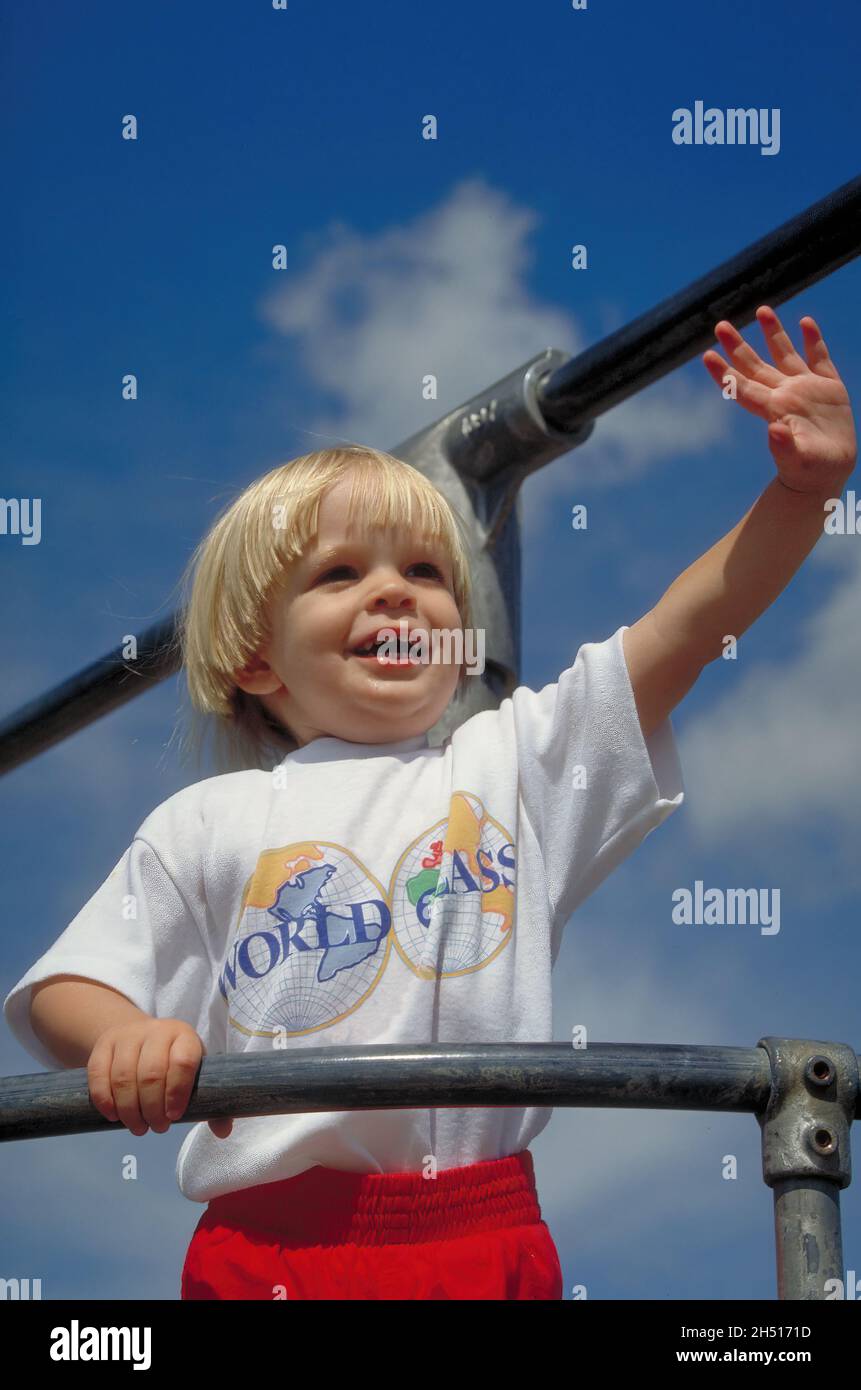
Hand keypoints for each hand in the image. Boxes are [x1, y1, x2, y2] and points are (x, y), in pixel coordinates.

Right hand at [87, 1017, 233, 1138]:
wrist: (139, 1036)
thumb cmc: (173, 1062)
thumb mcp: (195, 1074)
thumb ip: (211, 1102)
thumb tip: (223, 1132)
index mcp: (184, 1037)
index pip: (183, 1062)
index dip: (177, 1093)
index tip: (174, 1117)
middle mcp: (156, 1031)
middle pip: (151, 1074)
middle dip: (152, 1109)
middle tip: (157, 1128)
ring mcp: (128, 1036)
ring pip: (123, 1077)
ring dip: (129, 1110)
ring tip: (138, 1127)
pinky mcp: (104, 1045)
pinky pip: (99, 1074)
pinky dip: (105, 1100)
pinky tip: (114, 1116)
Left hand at [702, 305, 856, 495]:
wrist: (827, 475)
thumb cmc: (809, 473)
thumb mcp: (799, 461)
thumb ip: (785, 448)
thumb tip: (774, 431)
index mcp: (773, 411)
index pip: (743, 387)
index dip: (725, 373)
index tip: (707, 355)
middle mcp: (784, 395)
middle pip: (755, 366)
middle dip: (738, 346)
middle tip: (720, 325)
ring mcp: (806, 389)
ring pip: (785, 355)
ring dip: (774, 332)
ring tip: (762, 309)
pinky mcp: (829, 389)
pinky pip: (819, 359)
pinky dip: (813, 341)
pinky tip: (805, 322)